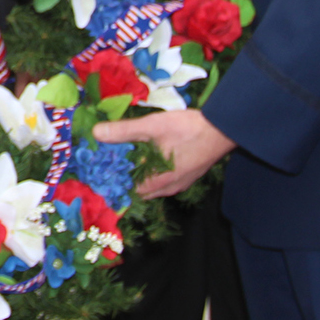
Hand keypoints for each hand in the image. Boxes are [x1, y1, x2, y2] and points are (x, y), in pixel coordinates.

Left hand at [93, 109, 235, 198]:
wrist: (222, 128)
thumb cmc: (186, 129)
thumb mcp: (151, 126)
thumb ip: (123, 131)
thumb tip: (96, 133)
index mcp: (159, 182)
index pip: (129, 193)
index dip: (114, 184)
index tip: (101, 172)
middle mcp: (170, 188)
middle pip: (141, 191)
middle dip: (126, 179)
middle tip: (111, 163)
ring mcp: (182, 183)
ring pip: (154, 186)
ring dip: (141, 175)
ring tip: (127, 158)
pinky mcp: (191, 175)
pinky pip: (166, 180)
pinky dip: (154, 172)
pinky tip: (151, 156)